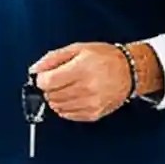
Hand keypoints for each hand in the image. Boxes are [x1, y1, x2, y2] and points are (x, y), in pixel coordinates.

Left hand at [30, 42, 158, 121]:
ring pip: (58, 107)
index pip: (48, 82)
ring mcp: (91, 103)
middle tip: (57, 79)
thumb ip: (52, 58)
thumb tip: (34, 70)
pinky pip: (68, 115)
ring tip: (67, 87)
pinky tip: (74, 96)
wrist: (129, 71)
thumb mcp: (77, 49)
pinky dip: (65, 107)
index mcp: (81, 69)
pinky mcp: (94, 114)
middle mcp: (87, 88)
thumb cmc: (105, 57)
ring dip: (56, 98)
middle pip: (51, 95)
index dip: (41, 79)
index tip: (44, 76)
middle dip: (49, 88)